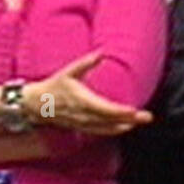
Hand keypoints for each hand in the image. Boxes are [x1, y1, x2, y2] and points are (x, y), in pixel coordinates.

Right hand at [24, 51, 152, 135]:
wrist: (36, 104)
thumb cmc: (53, 86)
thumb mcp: (69, 72)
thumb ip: (86, 63)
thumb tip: (102, 52)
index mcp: (82, 101)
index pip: (105, 109)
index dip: (120, 111)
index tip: (134, 110)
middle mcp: (83, 115)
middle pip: (109, 120)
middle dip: (129, 120)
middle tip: (147, 117)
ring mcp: (81, 123)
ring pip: (105, 128)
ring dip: (123, 126)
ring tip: (138, 123)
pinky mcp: (80, 127)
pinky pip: (99, 132)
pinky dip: (112, 131)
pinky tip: (123, 128)